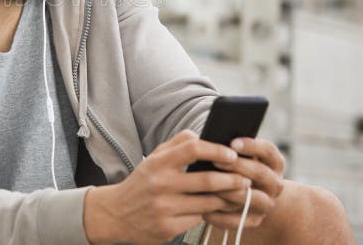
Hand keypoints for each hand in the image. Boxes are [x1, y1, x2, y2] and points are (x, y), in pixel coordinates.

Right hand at [84, 130, 251, 244]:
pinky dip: (207, 215)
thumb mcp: (153, 159)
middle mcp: (160, 184)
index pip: (192, 149)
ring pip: (207, 203)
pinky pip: (197, 220)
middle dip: (233, 180)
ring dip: (226, 199)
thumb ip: (176, 145)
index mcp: (158, 163)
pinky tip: (213, 211)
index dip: (216, 150)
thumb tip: (200, 135)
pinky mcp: (167, 228)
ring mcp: (164, 208)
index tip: (232, 154)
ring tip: (237, 195)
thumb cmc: (141, 182)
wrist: (115, 213)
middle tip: (246, 179)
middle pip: (207, 180)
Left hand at [205, 137, 285, 229]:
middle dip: (237, 166)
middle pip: (260, 173)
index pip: (268, 151)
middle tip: (215, 161)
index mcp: (274, 163)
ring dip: (230, 191)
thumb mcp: (241, 156)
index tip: (232, 142)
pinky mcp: (255, 221)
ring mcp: (266, 204)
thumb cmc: (238, 168)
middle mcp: (275, 184)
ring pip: (252, 198)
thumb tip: (211, 139)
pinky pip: (238, 220)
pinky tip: (204, 209)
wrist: (250, 197)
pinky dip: (221, 215)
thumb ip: (232, 148)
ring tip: (210, 186)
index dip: (252, 146)